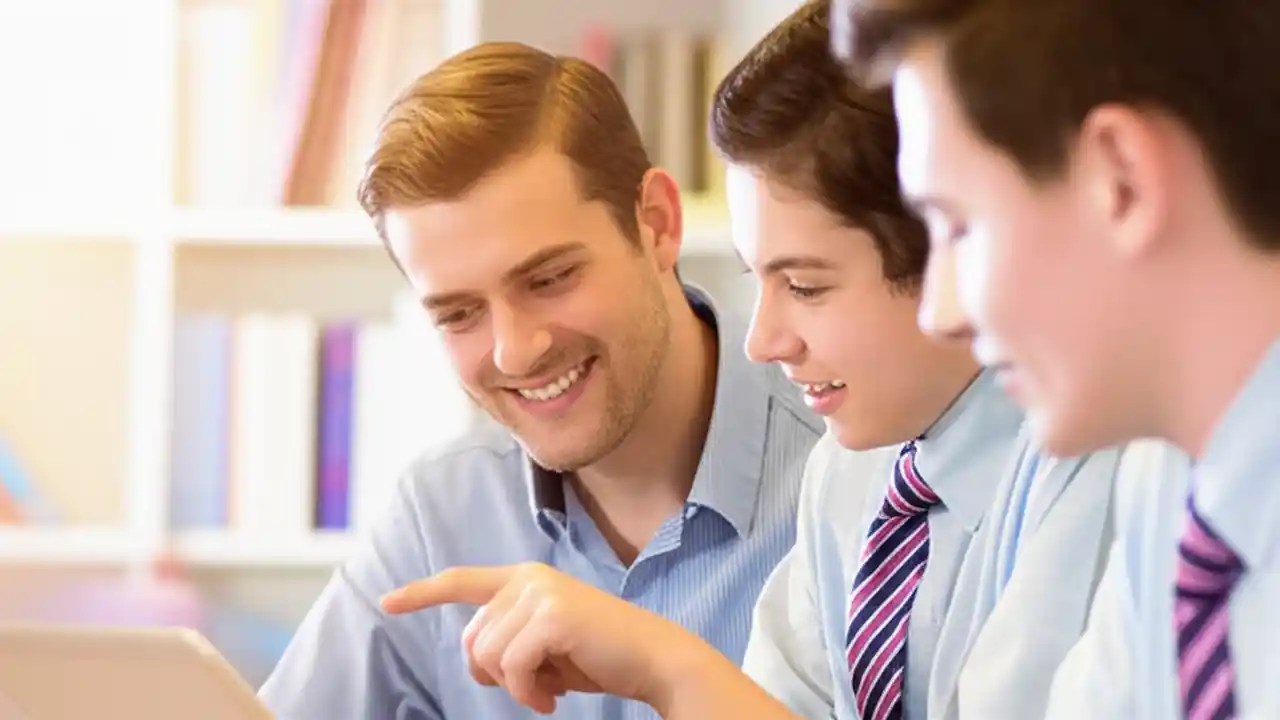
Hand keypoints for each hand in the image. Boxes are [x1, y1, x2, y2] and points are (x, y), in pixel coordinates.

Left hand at [381, 563, 709, 714]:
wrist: (651, 659)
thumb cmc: (599, 657)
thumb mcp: (544, 647)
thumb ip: (510, 640)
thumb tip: (477, 659)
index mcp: (526, 580)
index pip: (462, 581)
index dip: (422, 593)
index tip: (387, 603)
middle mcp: (529, 579)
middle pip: (472, 640)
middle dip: (493, 674)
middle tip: (533, 687)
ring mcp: (541, 593)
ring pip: (487, 656)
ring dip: (515, 687)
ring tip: (549, 691)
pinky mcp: (552, 615)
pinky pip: (510, 668)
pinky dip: (526, 693)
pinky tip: (553, 699)